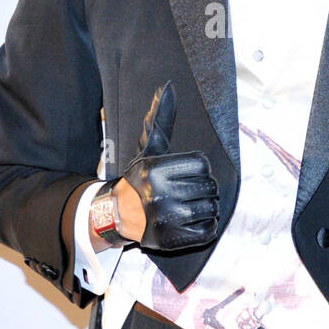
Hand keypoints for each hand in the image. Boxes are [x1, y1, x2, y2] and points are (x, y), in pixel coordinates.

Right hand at [120, 81, 218, 251]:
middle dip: (204, 189)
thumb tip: (167, 88)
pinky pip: (208, 230)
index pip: (202, 166)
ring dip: (206, 207)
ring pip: (211, 209)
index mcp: (157, 171)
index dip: (199, 170)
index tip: (189, 174)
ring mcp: (167, 219)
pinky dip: (206, 226)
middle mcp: (161, 195)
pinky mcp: (172, 239)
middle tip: (190, 191)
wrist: (117, 215)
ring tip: (192, 205)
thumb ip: (160, 121)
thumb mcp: (148, 150)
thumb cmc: (138, 180)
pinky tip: (193, 220)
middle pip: (209, 188)